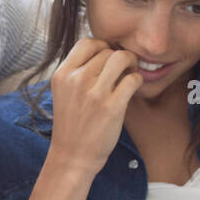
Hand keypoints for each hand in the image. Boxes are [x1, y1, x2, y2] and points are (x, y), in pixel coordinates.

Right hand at [46, 38, 143, 176]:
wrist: (72, 156)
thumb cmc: (72, 123)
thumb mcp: (64, 92)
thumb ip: (78, 71)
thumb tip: (106, 51)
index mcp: (62, 74)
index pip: (87, 43)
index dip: (101, 47)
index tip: (107, 59)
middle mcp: (76, 80)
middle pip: (106, 51)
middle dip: (117, 57)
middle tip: (123, 69)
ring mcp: (94, 93)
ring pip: (121, 58)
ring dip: (130, 63)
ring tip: (130, 73)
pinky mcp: (112, 107)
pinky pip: (133, 79)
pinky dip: (137, 80)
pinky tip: (133, 89)